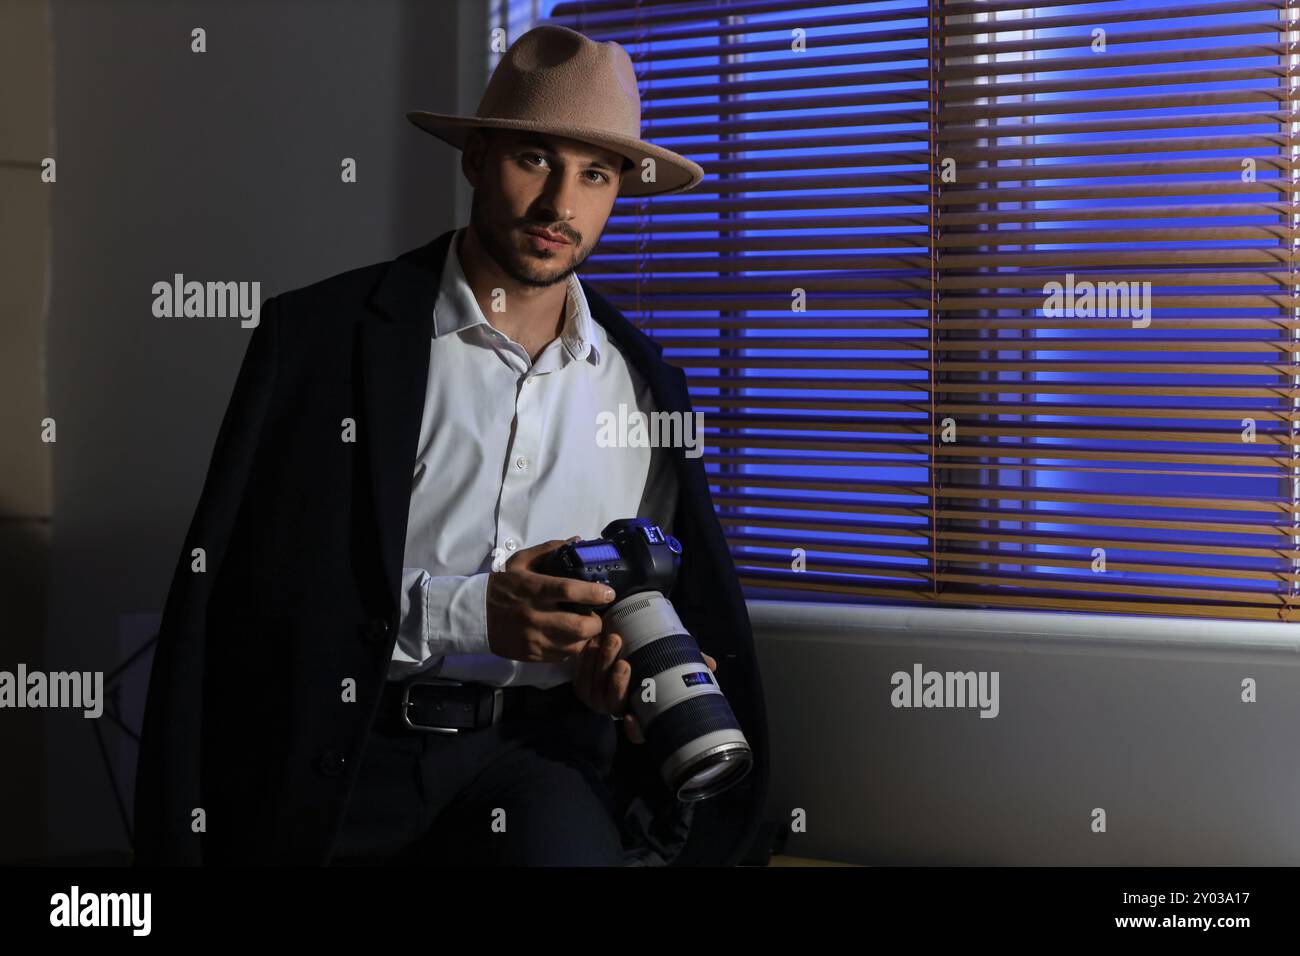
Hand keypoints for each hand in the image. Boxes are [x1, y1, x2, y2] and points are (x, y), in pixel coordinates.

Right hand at [485, 537, 615, 662]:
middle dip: (596, 621)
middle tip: (596, 614)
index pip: (570, 591)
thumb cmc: (502, 586)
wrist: (474, 615)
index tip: (608, 593)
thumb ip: (549, 550)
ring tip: (584, 627)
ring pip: (574, 645)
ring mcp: (534, 639)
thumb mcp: (521, 562)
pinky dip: (572, 648)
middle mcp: (535, 616)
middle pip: (579, 625)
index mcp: (533, 589)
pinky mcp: (532, 655)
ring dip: (586, 637)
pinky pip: (562, 657)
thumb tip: (577, 540)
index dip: (594, 593)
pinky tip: (570, 638)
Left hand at [574, 629, 716, 744]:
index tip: (632, 717)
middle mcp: (618, 709)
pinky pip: (580, 676)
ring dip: (601, 665)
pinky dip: (586, 659)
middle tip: (625, 662)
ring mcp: (598, 698)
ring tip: (612, 641)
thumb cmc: (647, 655)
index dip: (634, 730)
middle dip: (617, 684)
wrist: (617, 641)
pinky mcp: (582, 685)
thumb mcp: (668, 657)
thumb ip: (688, 661)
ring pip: (595, 689)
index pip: (638, 732)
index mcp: (640, 711)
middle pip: (613, 704)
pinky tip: (593, 642)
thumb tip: (711, 664)